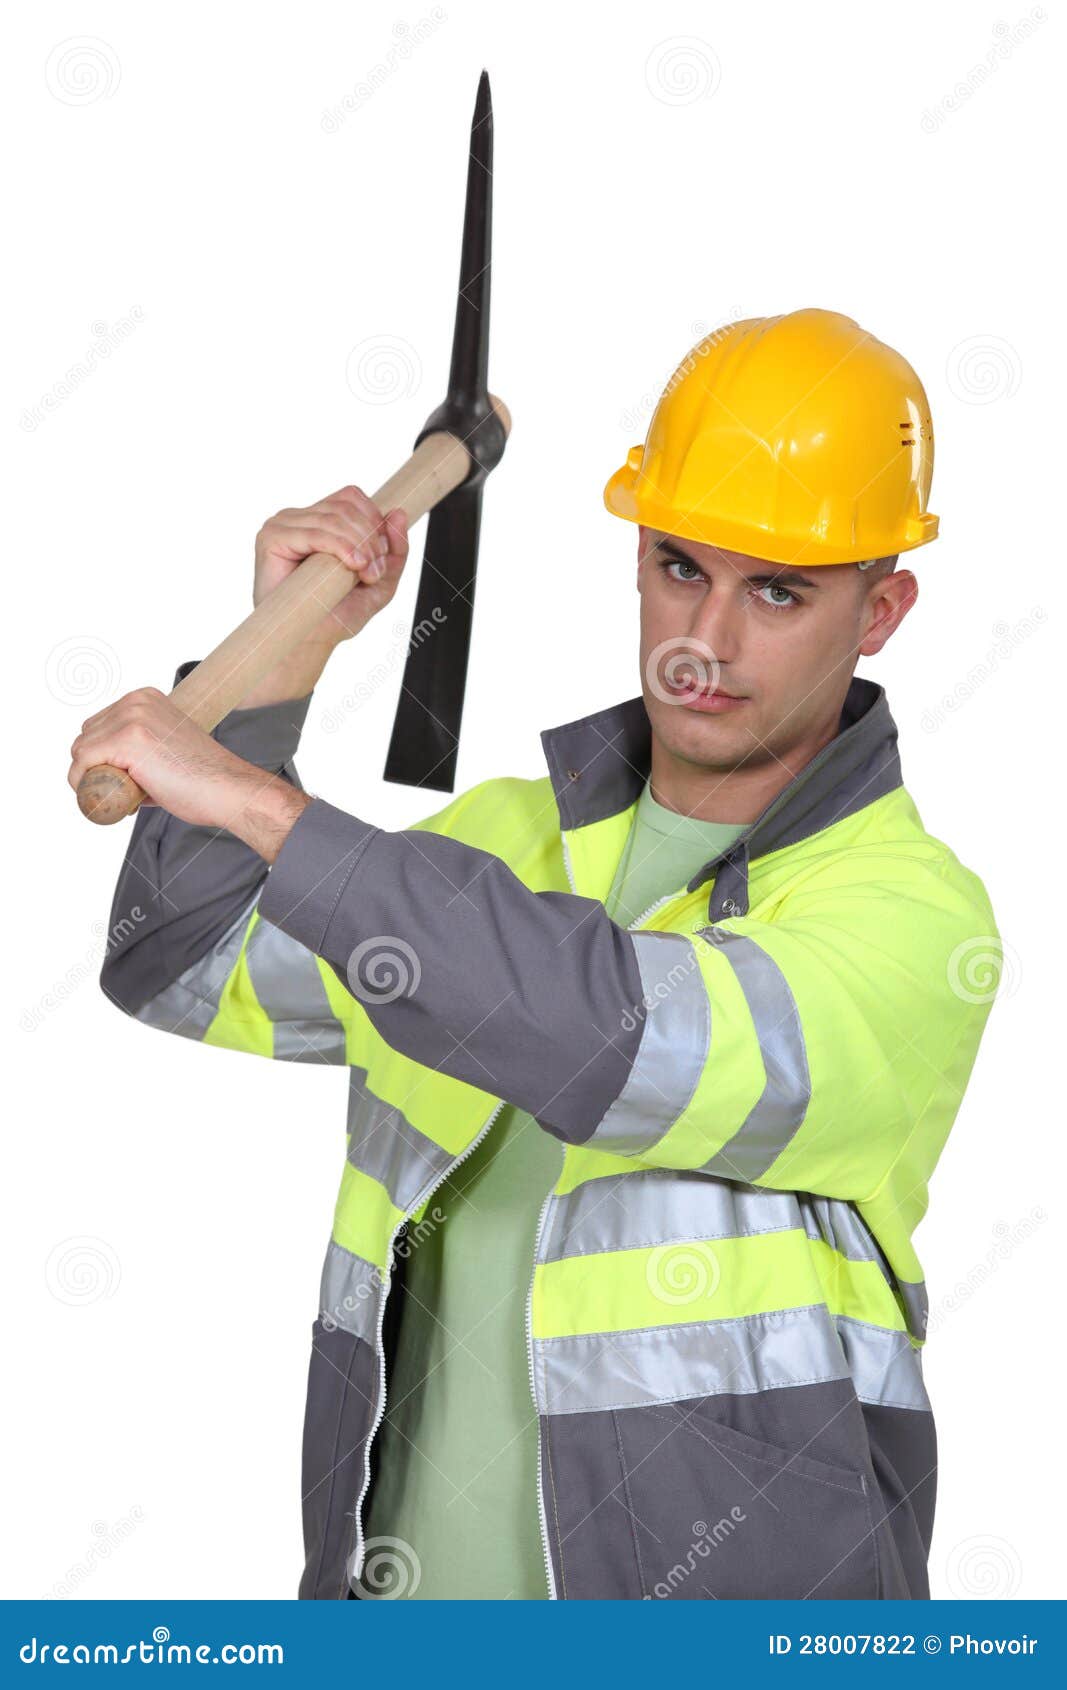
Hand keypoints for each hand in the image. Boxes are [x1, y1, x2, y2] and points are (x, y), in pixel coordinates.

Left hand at [68, 687, 309, 855]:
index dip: (103, 756)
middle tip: (121, 791)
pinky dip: (85, 785)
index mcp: (145, 698)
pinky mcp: (126, 741)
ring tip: (121, 796)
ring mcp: (131, 719)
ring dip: (91, 778)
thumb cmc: (204, 778)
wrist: (229, 789)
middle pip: (86, 736)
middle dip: (95, 766)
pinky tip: (109, 799)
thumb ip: (139, 748)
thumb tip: (110, 768)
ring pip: (81, 751)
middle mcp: (136, 701)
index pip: (100, 725)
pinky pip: (82, 764)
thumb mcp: (166, 747)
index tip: (120, 780)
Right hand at [241, 486, 409, 709]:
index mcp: (320, 520)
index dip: (374, 520)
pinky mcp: (272, 538)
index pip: (351, 497)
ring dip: (360, 546)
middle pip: (346, 506)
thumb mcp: (380, 580)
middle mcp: (299, 518)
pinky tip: (353, 567)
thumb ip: (395, 549)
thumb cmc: (338, 613)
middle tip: (375, 572)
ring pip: (334, 517)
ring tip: (366, 574)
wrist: (309, 641)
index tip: (382, 558)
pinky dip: (341, 547)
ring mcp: (283, 525)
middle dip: (371, 538)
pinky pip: (315, 532)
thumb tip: (398, 512)